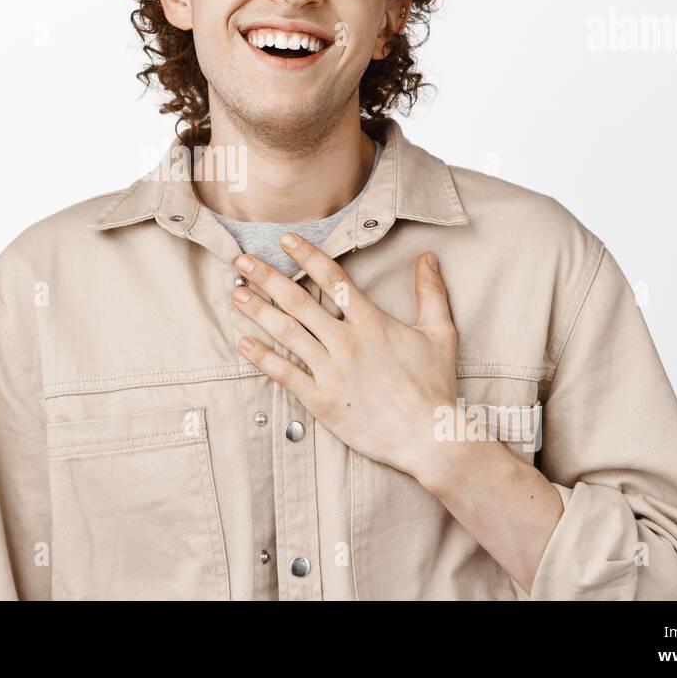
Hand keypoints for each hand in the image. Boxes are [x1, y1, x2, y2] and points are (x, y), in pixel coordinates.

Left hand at [230, 232, 462, 486]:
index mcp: (372, 322)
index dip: (307, 256)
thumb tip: (427, 258)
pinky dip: (262, 357)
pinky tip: (243, 342)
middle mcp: (346, 341)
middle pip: (298, 301)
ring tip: (236, 293)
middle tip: (242, 260)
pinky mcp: (321, 400)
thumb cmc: (434, 386)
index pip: (333, 279)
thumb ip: (431, 293)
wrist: (428, 437)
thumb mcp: (440, 334)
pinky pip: (284, 374)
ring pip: (286, 332)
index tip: (285, 240)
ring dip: (258, 311)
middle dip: (267, 278)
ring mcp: (331, 371)